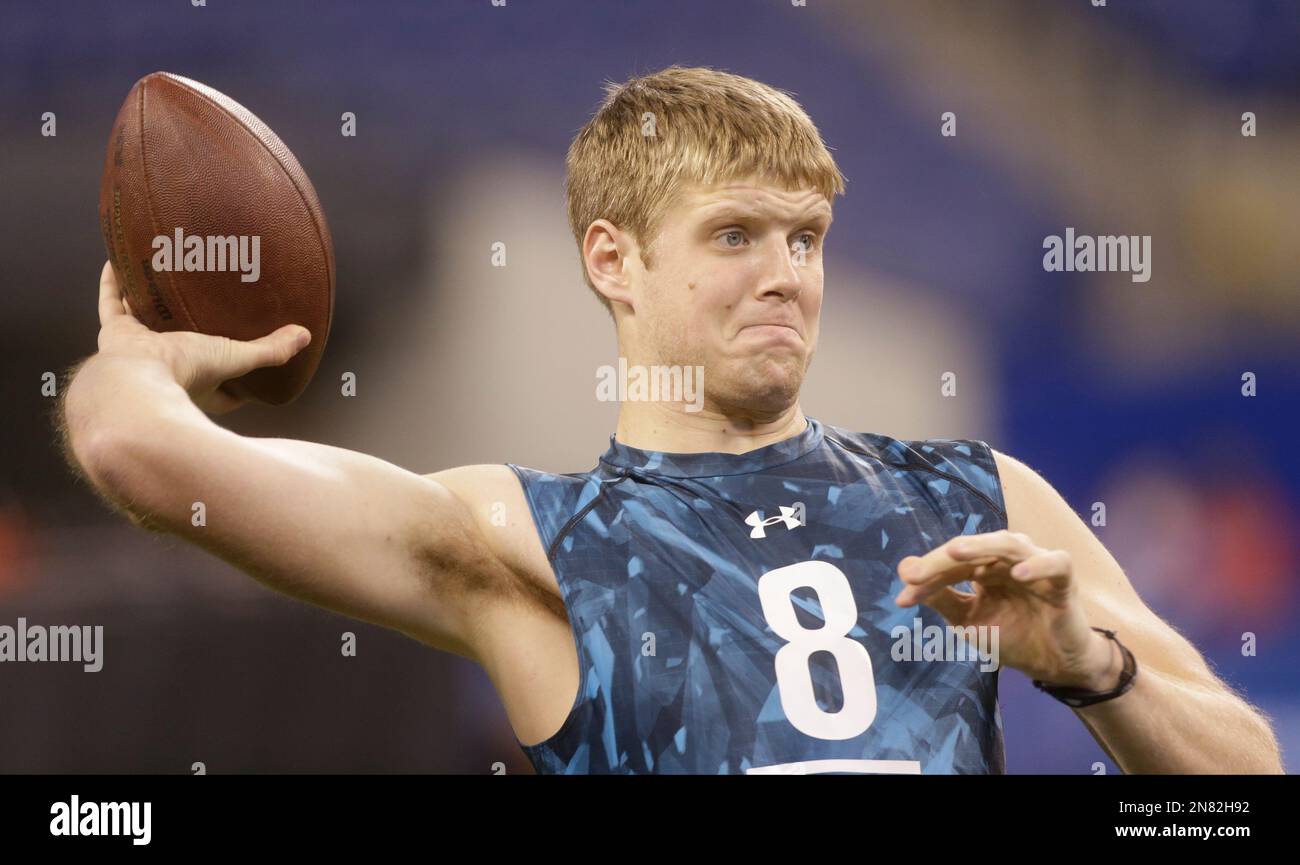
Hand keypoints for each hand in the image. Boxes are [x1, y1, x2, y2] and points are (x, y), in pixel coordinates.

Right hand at [95, 261, 310, 414]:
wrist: (136, 378)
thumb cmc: (187, 374)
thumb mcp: (236, 359)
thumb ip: (270, 350)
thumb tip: (304, 336)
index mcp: (199, 385)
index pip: (224, 387)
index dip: (237, 378)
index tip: (251, 360)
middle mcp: (167, 371)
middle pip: (181, 348)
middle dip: (189, 331)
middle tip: (202, 309)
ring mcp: (139, 352)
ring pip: (144, 322)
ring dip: (149, 302)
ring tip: (162, 279)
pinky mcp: (116, 335)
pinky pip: (112, 304)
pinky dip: (114, 283)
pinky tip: (118, 260)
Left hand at [895, 529, 1118, 690]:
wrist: (1051, 663)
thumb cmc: (1011, 635)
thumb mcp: (968, 620)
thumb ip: (939, 597)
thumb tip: (904, 572)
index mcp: (983, 565)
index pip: (950, 563)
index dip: (927, 576)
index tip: (903, 598)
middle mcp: (1007, 559)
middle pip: (973, 548)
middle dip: (942, 560)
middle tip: (916, 574)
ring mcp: (1036, 565)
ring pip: (1010, 544)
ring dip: (982, 546)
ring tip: (955, 552)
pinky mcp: (1064, 580)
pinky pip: (1055, 562)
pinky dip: (1038, 565)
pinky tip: (1018, 574)